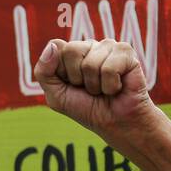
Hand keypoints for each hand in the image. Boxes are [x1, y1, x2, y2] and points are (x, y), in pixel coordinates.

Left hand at [35, 39, 153, 139]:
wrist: (115, 125)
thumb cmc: (87, 109)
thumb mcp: (56, 95)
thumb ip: (44, 71)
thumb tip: (52, 46)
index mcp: (71, 52)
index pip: (56, 47)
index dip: (61, 71)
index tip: (71, 84)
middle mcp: (90, 45)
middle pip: (71, 50)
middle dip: (77, 78)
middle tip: (89, 89)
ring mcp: (109, 46)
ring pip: (90, 63)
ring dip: (95, 86)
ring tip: (104, 90)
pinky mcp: (126, 52)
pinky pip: (109, 68)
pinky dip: (110, 86)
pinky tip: (117, 87)